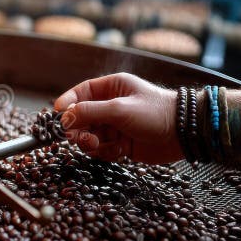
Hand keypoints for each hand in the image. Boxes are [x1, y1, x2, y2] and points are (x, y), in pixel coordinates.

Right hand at [54, 72, 182, 163]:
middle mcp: (110, 105)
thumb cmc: (155, 113)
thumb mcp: (119, 109)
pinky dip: (106, 152)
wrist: (184, 134)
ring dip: (92, 143)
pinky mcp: (121, 144)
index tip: (57, 115)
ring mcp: (115, 126)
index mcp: (111, 88)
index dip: (67, 104)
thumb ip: (89, 112)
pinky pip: (101, 150)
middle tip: (82, 138)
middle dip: (79, 130)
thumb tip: (63, 118)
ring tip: (102, 145)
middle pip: (80, 118)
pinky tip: (121, 150)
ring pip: (89, 136)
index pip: (80, 93)